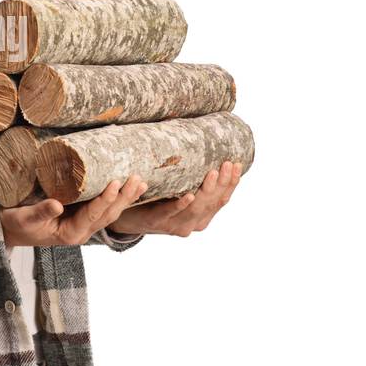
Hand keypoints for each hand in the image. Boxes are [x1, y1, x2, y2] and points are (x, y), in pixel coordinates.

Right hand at [0, 174, 146, 247]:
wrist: (10, 231)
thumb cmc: (16, 225)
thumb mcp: (25, 218)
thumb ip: (41, 212)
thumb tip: (56, 204)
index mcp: (70, 234)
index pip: (93, 215)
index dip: (105, 199)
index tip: (115, 182)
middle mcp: (81, 232)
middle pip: (108, 215)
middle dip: (123, 197)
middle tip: (137, 179)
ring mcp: (83, 226)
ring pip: (109, 213)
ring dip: (125, 198)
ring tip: (140, 183)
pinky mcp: (82, 218)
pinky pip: (103, 209)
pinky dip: (116, 198)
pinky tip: (126, 189)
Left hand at [109, 161, 242, 237]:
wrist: (128, 218)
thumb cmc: (157, 199)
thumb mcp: (178, 190)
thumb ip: (191, 177)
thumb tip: (202, 140)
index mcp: (201, 216)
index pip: (221, 199)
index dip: (231, 183)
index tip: (237, 164)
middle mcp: (192, 223)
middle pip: (212, 203)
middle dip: (222, 183)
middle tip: (228, 164)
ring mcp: (176, 225)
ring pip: (196, 208)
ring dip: (206, 190)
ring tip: (212, 173)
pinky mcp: (157, 222)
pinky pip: (170, 212)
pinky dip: (181, 204)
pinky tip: (189, 196)